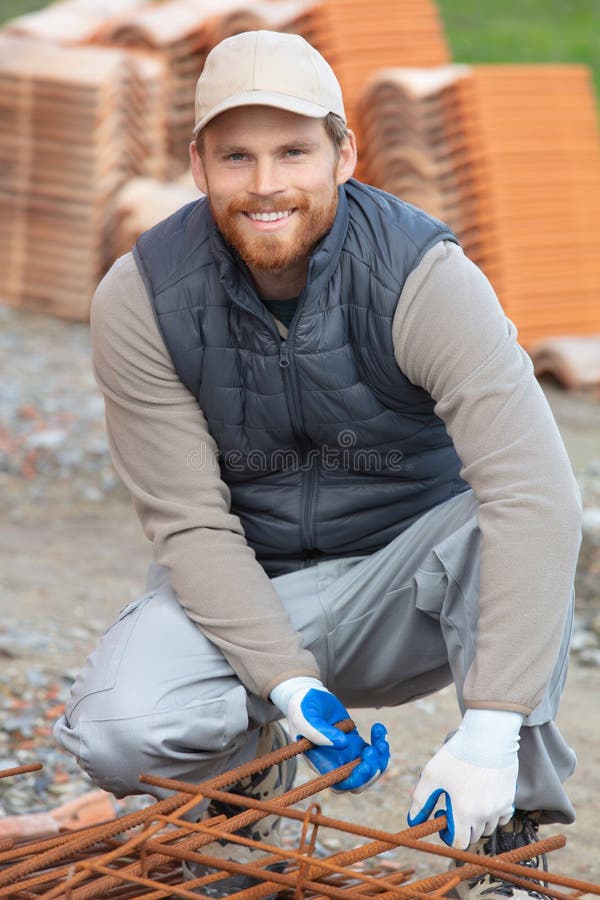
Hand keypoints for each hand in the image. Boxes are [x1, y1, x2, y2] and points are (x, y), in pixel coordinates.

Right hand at [270, 677, 389, 791]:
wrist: (307, 695)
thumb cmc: (301, 708)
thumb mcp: (305, 717)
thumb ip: (319, 732)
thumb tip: (343, 744)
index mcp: (322, 763)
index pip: (341, 784)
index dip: (356, 780)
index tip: (365, 764)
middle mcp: (335, 762)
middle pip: (359, 781)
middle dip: (372, 771)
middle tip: (373, 750)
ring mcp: (347, 753)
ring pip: (370, 768)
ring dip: (380, 758)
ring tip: (381, 740)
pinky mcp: (355, 742)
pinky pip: (374, 751)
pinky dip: (380, 741)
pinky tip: (379, 728)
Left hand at [408, 709, 522, 847]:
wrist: (487, 736)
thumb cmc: (457, 755)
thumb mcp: (432, 775)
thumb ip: (420, 800)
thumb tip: (413, 820)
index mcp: (464, 812)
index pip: (459, 843)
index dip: (449, 837)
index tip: (444, 819)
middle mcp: (484, 815)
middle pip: (473, 836)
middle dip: (462, 826)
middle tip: (454, 803)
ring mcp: (499, 808)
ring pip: (488, 826)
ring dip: (477, 819)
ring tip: (469, 795)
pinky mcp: (510, 799)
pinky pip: (502, 816)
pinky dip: (493, 813)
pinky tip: (484, 795)